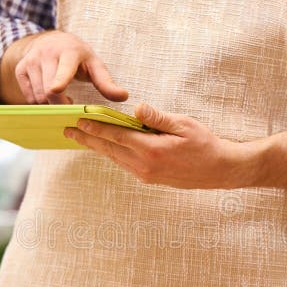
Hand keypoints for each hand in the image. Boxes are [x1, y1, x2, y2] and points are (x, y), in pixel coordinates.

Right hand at [5, 30, 128, 104]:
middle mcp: (47, 53)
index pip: (64, 68)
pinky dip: (39, 101)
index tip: (57, 89)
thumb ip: (107, 83)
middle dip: (61, 103)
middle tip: (70, 102)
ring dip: (50, 104)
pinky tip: (48, 93)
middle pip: (50, 91)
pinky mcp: (20, 69)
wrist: (52, 42)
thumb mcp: (94, 66)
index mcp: (69, 52)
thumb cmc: (78, 57)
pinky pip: (29, 96)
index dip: (60, 80)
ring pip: (39, 96)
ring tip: (61, 96)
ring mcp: (31, 61)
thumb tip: (124, 97)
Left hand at [64, 103, 252, 188]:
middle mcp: (144, 166)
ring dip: (97, 147)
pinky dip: (111, 153)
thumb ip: (158, 117)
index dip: (96, 128)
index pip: (116, 136)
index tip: (79, 121)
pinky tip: (105, 147)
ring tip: (80, 138)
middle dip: (87, 140)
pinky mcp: (150, 178)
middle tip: (67, 131)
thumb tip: (137, 108)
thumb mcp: (184, 124)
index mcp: (151, 151)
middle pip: (109, 150)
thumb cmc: (205, 144)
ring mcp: (146, 174)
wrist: (220, 170)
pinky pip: (124, 164)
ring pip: (115, 158)